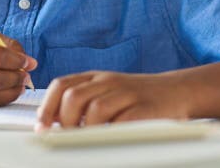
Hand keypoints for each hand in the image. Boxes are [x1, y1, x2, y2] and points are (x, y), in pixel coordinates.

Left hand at [36, 71, 189, 130]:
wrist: (178, 90)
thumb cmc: (137, 98)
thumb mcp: (107, 93)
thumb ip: (83, 103)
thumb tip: (51, 124)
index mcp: (95, 78)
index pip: (62, 85)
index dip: (47, 106)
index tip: (42, 127)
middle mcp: (108, 81)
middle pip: (74, 97)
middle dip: (64, 121)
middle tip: (66, 137)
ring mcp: (127, 93)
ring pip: (96, 109)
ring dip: (86, 129)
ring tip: (86, 141)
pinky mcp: (146, 108)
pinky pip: (123, 121)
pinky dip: (111, 133)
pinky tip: (109, 140)